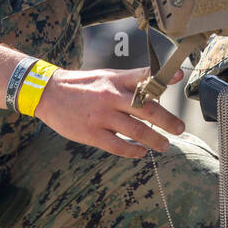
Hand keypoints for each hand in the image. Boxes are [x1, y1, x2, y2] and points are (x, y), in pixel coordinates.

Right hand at [33, 67, 185, 157]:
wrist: (48, 94)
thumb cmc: (82, 86)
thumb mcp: (106, 76)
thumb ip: (130, 81)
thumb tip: (156, 84)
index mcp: (116, 79)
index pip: (143, 76)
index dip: (163, 76)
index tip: (180, 76)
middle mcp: (111, 96)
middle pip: (146, 108)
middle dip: (167, 120)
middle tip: (180, 128)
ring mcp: (101, 116)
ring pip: (136, 130)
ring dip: (154, 140)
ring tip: (164, 145)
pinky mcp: (91, 133)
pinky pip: (117, 146)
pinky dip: (132, 151)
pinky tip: (140, 152)